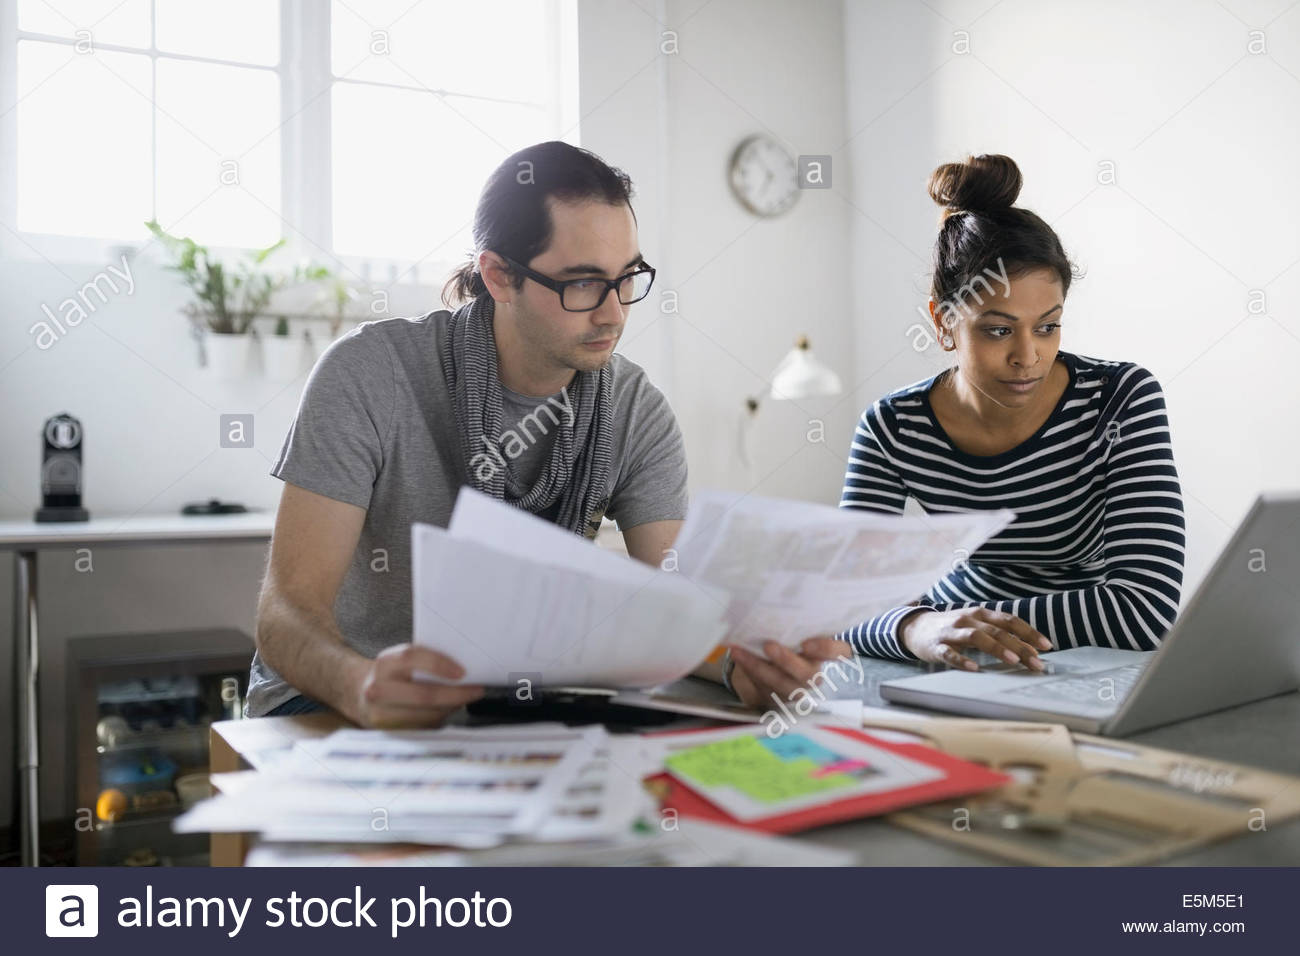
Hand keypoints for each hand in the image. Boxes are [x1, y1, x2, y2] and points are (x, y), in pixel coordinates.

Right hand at [353, 643, 484, 727]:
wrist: (360, 695)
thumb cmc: (393, 674)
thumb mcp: (401, 661)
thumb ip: (425, 661)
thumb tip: (463, 671)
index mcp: (385, 663)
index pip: (412, 657)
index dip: (439, 664)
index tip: (463, 672)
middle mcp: (378, 689)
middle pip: (424, 694)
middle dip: (455, 694)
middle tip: (476, 691)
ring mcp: (381, 714)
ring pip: (427, 715)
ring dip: (451, 709)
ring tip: (463, 700)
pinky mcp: (389, 732)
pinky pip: (423, 727)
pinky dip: (439, 719)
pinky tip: (446, 711)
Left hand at [728, 636, 854, 708]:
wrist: (771, 665)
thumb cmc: (789, 640)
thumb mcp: (796, 631)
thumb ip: (796, 624)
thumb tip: (780, 600)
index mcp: (826, 654)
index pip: (839, 652)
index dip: (826, 649)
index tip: (807, 643)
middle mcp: (814, 675)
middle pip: (807, 675)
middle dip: (786, 661)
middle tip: (769, 646)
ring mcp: (796, 690)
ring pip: (780, 684)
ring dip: (758, 666)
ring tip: (740, 651)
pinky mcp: (776, 698)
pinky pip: (762, 688)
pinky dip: (748, 671)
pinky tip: (738, 656)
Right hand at [899, 607, 1050, 670]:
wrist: (915, 628)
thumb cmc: (953, 629)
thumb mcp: (976, 625)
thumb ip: (998, 633)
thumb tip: (1029, 649)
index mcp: (980, 614)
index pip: (1009, 621)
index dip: (1029, 632)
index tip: (1047, 646)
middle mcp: (967, 620)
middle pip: (997, 631)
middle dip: (1019, 646)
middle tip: (1037, 662)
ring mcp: (951, 632)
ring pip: (977, 638)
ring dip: (996, 648)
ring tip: (1013, 660)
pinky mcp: (937, 646)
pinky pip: (950, 654)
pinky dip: (962, 660)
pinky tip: (973, 668)